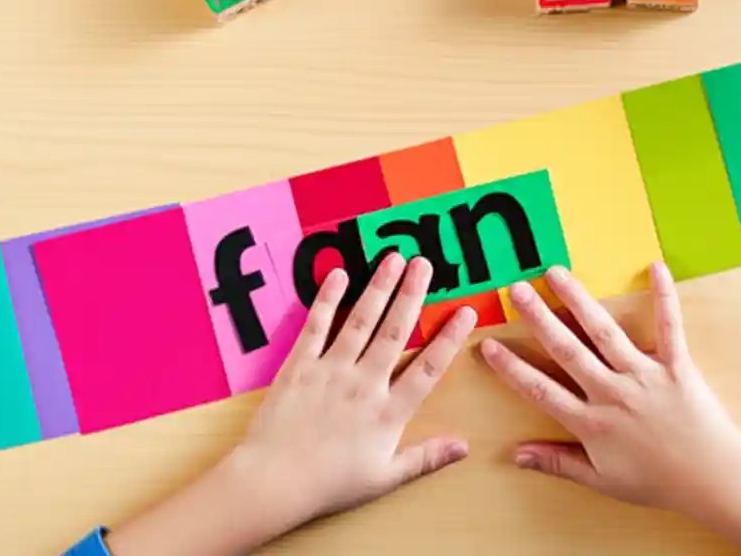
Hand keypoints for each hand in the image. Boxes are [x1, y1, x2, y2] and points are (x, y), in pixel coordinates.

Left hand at [232, 254, 477, 523]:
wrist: (273, 481)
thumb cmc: (330, 484)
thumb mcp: (384, 477)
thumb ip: (426, 458)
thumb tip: (464, 447)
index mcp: (388, 412)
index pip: (428, 369)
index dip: (449, 339)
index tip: (466, 312)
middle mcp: (364, 384)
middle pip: (395, 331)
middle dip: (412, 295)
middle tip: (425, 264)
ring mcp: (331, 371)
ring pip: (361, 321)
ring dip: (379, 287)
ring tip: (393, 258)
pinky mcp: (300, 366)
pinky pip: (316, 326)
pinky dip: (327, 300)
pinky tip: (340, 275)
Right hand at [480, 262, 740, 555]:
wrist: (711, 478)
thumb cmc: (657, 481)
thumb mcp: (602, 480)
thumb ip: (558, 463)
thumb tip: (516, 455)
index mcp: (591, 423)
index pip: (541, 390)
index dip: (511, 368)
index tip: (488, 345)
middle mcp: (612, 394)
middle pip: (567, 350)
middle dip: (538, 318)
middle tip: (516, 290)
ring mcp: (644, 376)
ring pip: (604, 332)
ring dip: (578, 300)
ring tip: (556, 273)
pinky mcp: (676, 365)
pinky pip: (669, 326)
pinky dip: (664, 296)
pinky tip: (655, 268)